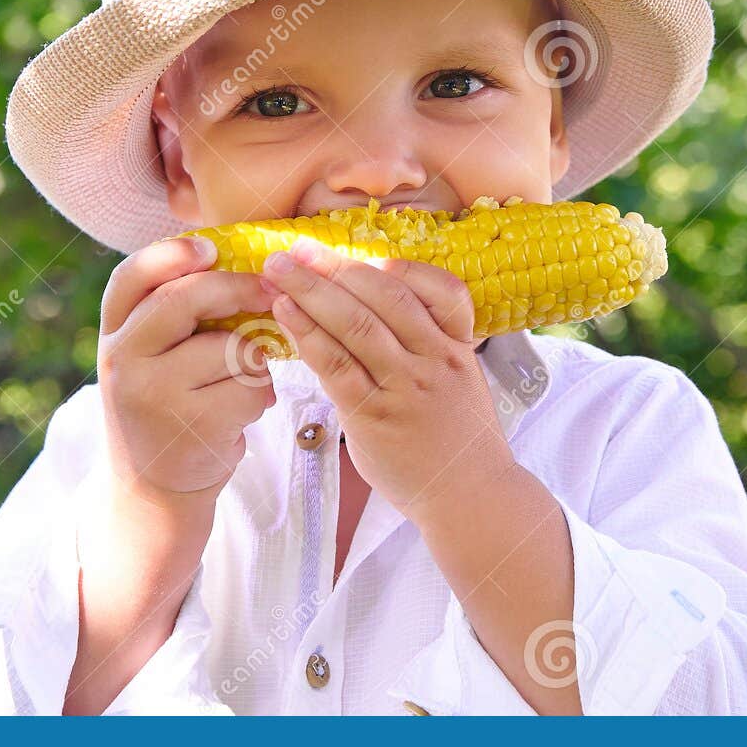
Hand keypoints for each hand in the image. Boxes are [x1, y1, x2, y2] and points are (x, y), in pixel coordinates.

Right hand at [97, 234, 277, 504]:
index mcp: (114, 332)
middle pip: (184, 300)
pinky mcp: (191, 425)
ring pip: (230, 345)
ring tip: (243, 380)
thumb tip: (248, 264)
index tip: (210, 248)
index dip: (172, 254)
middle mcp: (124, 359)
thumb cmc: (168, 403)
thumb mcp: (152, 356)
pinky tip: (244, 411)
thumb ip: (177, 313)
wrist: (154, 487)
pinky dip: (260, 395)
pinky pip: (249, 386)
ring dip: (254, 359)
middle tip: (269, 291)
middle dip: (237, 289)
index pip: (132, 276)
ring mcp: (154, 393)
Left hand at [259, 237, 516, 519]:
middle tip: (298, 247)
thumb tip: (372, 306)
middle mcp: (435, 360)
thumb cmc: (456, 439)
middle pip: (385, 296)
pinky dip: (307, 333)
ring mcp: (406, 387)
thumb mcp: (460, 381)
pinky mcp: (374, 416)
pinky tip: (284, 314)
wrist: (469, 498)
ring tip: (277, 270)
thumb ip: (427, 344)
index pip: (444, 290)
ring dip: (312, 291)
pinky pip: (336, 364)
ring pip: (357, 324)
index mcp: (459, 347)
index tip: (364, 253)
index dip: (403, 266)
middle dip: (336, 266)